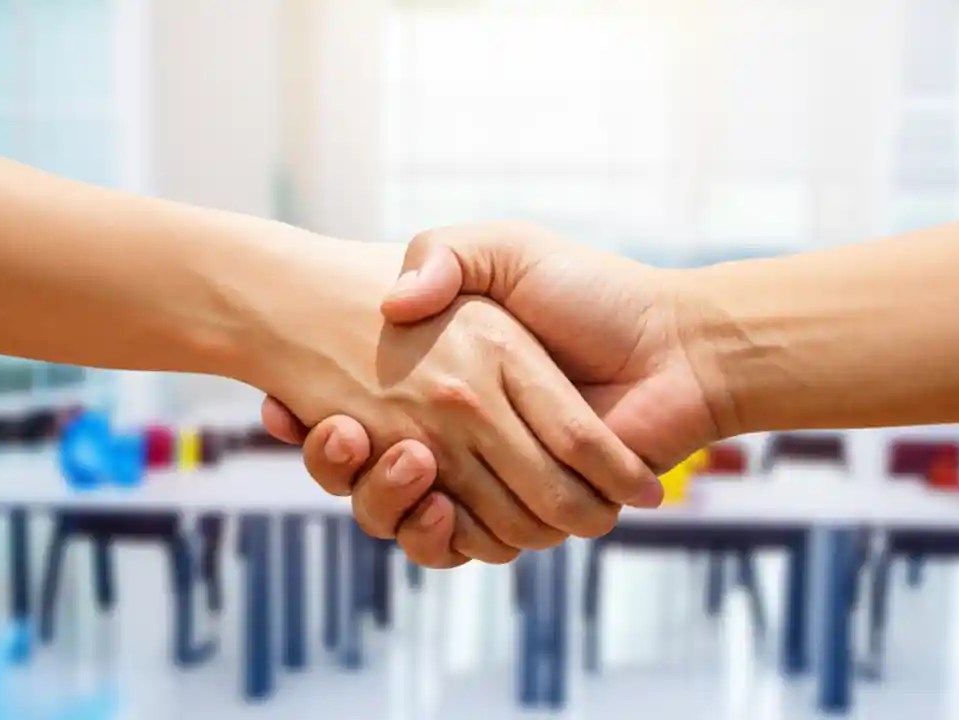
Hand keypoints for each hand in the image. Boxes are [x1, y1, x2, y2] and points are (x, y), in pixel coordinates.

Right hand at [248, 233, 660, 563]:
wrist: (675, 346)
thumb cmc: (592, 292)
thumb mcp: (506, 251)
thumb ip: (444, 255)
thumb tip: (390, 304)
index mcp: (448, 378)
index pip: (356, 412)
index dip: (314, 418)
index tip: (283, 406)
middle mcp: (461, 433)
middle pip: (368, 473)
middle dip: (335, 464)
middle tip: (340, 432)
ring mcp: (489, 477)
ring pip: (403, 516)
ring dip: (379, 500)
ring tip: (388, 455)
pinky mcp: (523, 515)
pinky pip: (459, 544)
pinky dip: (437, 536)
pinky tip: (432, 501)